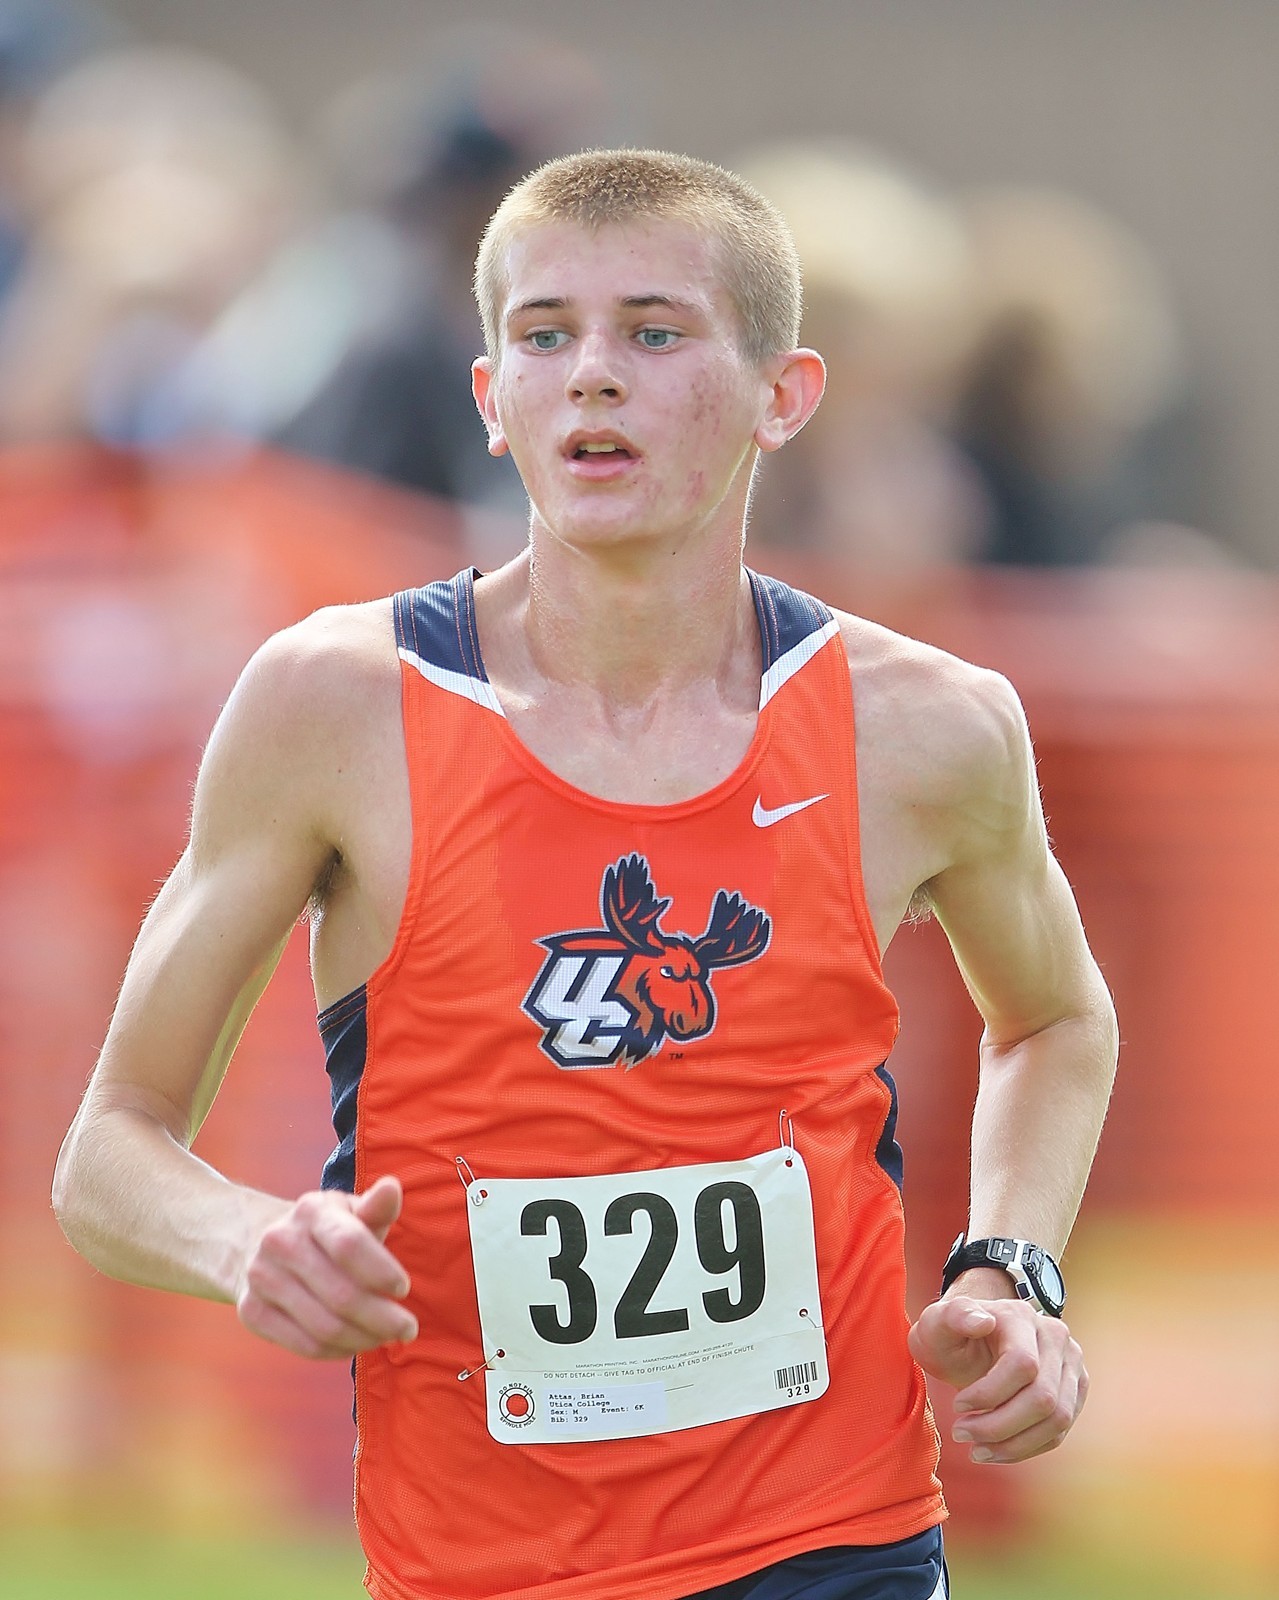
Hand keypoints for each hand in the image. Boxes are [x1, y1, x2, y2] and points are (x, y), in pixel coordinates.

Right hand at [236, 1174, 417, 1358]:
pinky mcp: (251, 1312)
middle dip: (382, 1318)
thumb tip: (391, 1188)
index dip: (381, 1271)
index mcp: (310, 1211)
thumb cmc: (324, 1231)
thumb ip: (375, 1208)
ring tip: (385, 1337)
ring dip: (364, 1339)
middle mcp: (280, 1242)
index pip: (349, 1244)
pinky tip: (356, 1344)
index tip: (403, 1288)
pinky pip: (304, 1345)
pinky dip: (338, 1352)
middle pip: (341, 1294)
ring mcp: (261, 1278)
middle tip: (407, 1329)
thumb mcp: (350, 1212)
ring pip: (324, 1326)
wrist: (257, 1243)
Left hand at [908, 1293, 1087, 1463]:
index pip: (1022, 1363)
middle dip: (999, 1426)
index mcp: (1021, 1316)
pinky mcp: (1073, 1391)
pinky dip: (1027, 1447)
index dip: (990, 1393)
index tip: (957, 1406)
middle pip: (1043, 1397)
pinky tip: (996, 1449)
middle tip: (961, 1434)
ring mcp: (1070, 1364)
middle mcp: (1054, 1337)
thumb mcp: (937, 1322)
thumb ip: (953, 1316)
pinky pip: (1059, 1431)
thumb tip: (982, 1322)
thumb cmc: (950, 1334)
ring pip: (1057, 1419)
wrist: (969, 1341)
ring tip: (977, 1449)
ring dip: (1015, 1444)